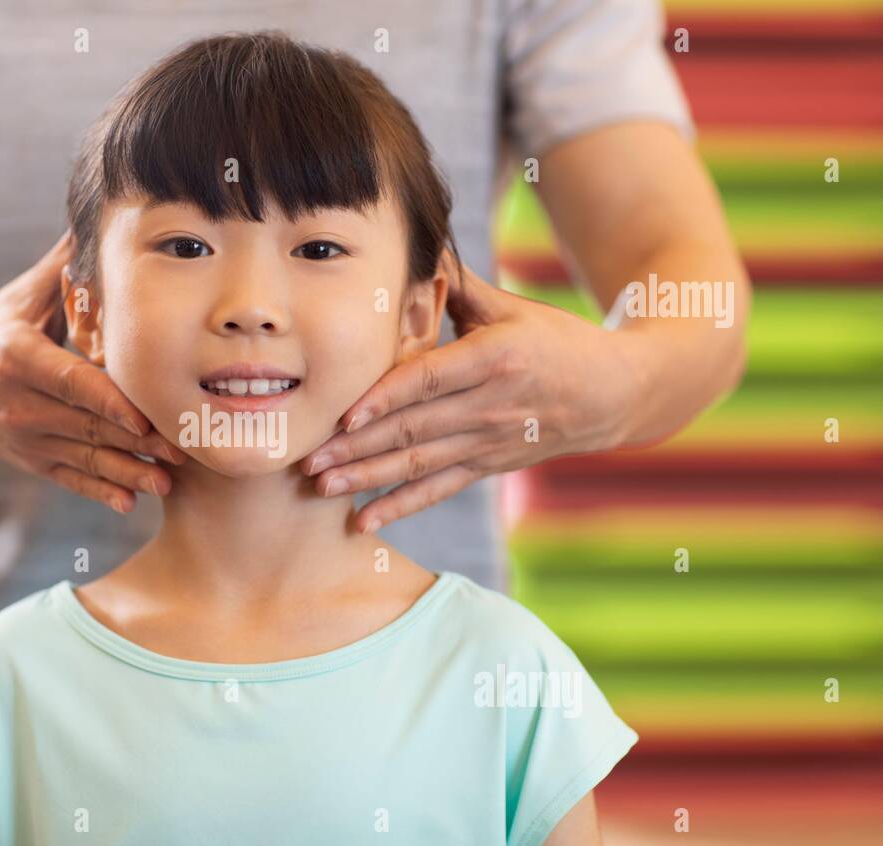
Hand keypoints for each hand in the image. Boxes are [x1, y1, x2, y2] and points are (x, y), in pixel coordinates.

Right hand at [0, 229, 185, 512]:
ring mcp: (23, 438)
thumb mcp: (19, 298)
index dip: (109, 402)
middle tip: (184, 447)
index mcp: (15, 357)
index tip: (146, 417)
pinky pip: (68, 479)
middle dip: (135, 441)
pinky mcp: (30, 461)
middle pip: (84, 424)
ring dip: (127, 472)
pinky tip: (131, 502)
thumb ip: (63, 268)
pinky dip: (100, 492)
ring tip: (168, 481)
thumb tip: (104, 217)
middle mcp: (16, 403)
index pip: (70, 382)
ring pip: (82, 457)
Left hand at [300, 260, 637, 531]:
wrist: (615, 392)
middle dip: (357, 448)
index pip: (428, 381)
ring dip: (368, 479)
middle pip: (414, 429)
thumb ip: (459, 286)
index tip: (344, 416)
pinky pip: (438, 490)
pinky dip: (401, 507)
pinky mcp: (487, 466)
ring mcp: (488, 442)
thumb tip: (417, 245)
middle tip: (308, 460)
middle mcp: (490, 405)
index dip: (385, 400)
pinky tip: (365, 522)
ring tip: (322, 488)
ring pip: (419, 463)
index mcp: (493, 359)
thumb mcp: (512, 308)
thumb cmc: (555, 341)